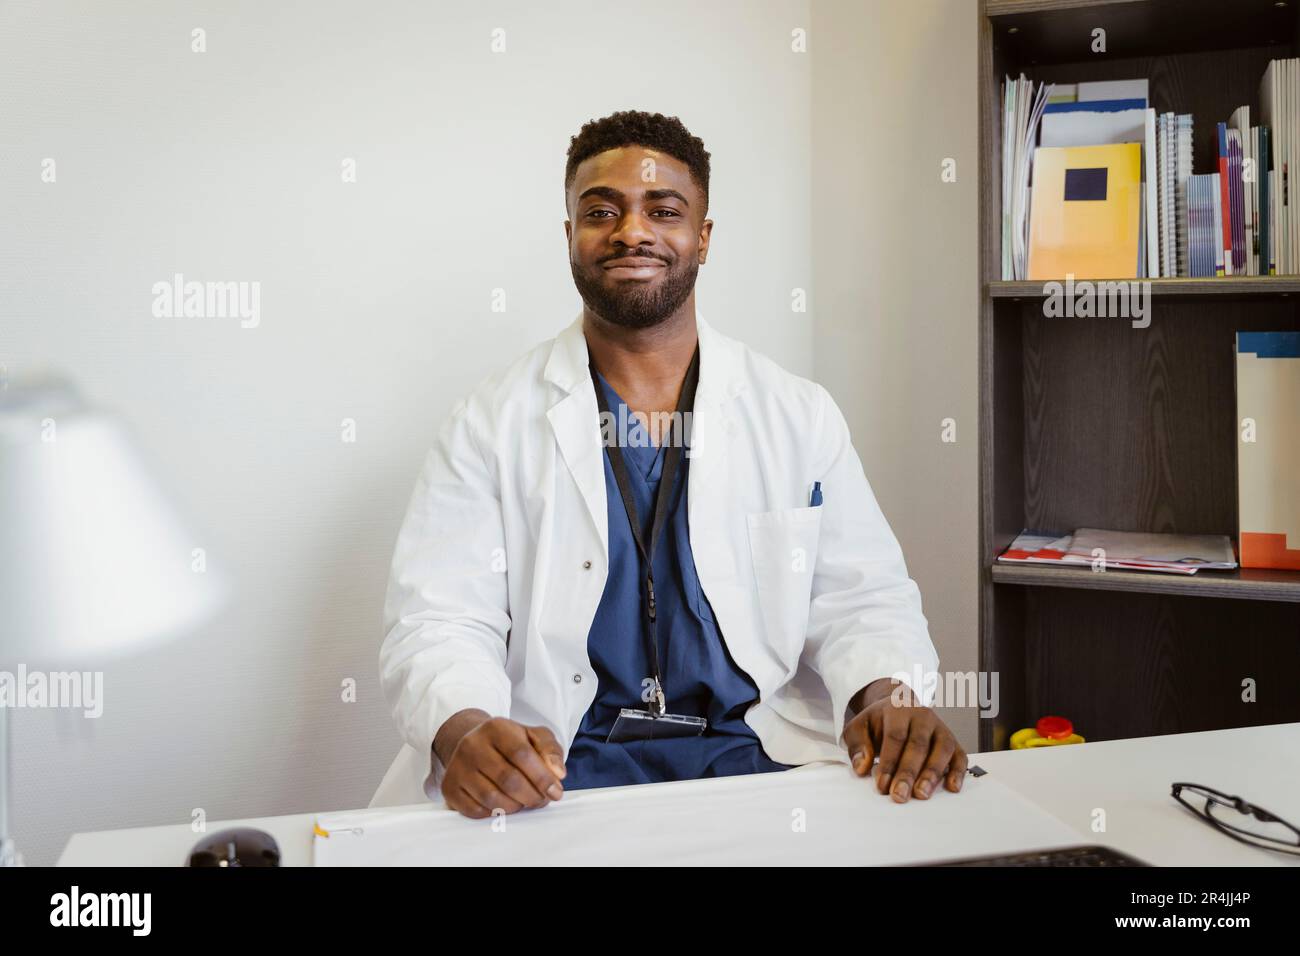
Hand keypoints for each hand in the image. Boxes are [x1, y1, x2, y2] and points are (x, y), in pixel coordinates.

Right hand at [436, 710, 567, 818]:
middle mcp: (472, 744)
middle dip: (532, 796)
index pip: (522, 754)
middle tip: (542, 800)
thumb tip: (557, 774)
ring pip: (492, 798)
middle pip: (508, 779)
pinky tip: (504, 805)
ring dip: (516, 806)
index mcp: (496, 727)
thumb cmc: (510, 743)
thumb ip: (550, 751)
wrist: (474, 744)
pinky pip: (475, 810)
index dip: (542, 777)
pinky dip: (495, 813)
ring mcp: (457, 766)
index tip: (556, 791)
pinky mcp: (449, 787)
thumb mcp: (534, 736)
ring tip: (525, 802)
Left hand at [842, 685, 966, 802]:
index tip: (882, 785)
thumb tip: (862, 767)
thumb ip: (857, 745)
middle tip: (900, 795)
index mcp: (898, 711)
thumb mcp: (859, 727)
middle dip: (908, 773)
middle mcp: (923, 717)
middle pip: (918, 745)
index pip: (895, 737)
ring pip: (942, 750)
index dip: (889, 762)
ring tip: (922, 794)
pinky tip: (952, 787)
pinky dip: (958, 772)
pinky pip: (960, 756)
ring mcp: (940, 728)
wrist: (899, 707)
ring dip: (932, 774)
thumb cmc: (878, 722)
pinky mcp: (952, 741)